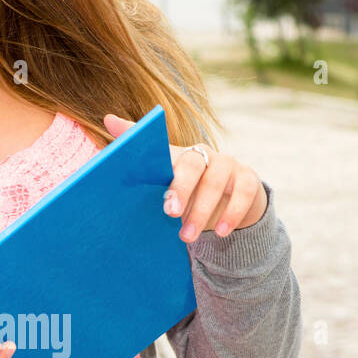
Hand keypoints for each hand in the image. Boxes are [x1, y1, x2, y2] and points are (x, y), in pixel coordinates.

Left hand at [102, 114, 267, 242]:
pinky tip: (223, 232)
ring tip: (188, 236)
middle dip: (180, 189)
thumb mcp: (162, 185)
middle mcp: (203, 153)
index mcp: (177, 153)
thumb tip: (108, 122)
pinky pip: (244, 194)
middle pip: (191, 166)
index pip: (160, 146)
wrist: (228, 202)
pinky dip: (232, 214)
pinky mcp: (249, 180)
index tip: (124, 146)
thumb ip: (139, 170)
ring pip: (216, 183)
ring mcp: (228, 164)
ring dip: (202, 211)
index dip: (142, 142)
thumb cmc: (185, 191)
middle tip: (168, 213)